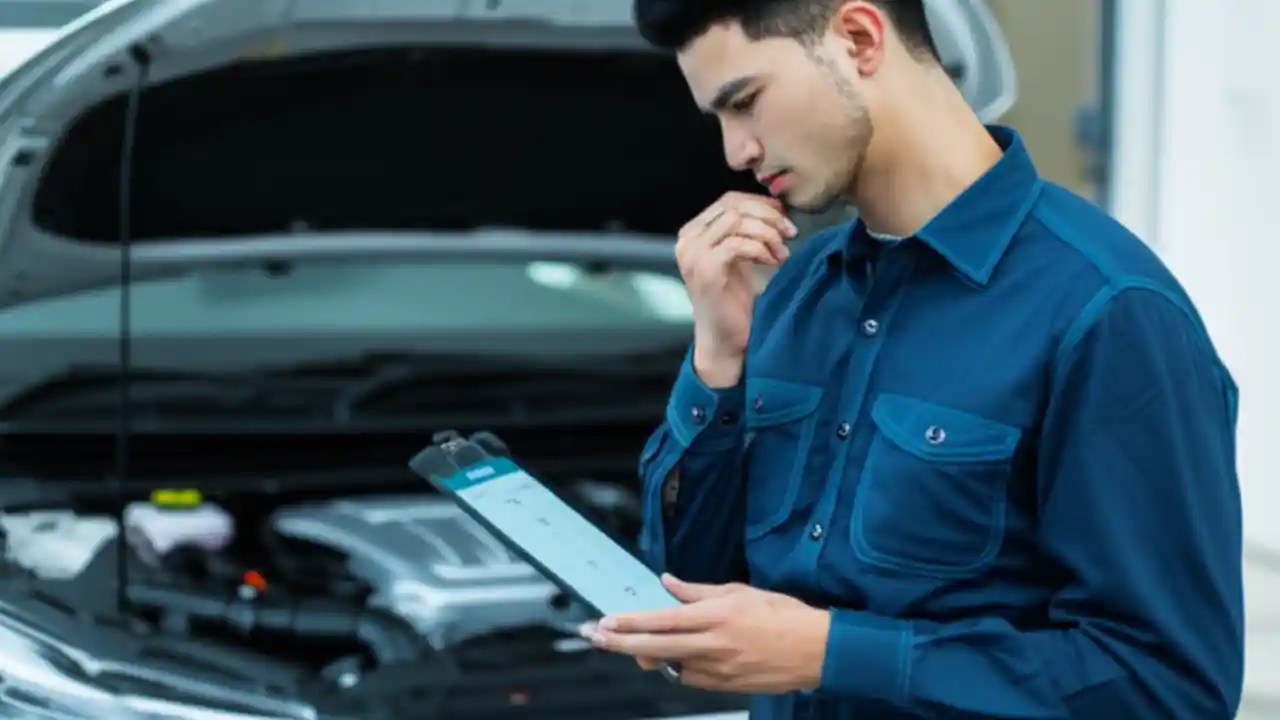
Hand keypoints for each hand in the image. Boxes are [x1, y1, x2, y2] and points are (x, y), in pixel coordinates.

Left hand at [580, 574, 829, 694]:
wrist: (816, 651)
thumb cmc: (783, 616)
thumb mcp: (740, 591)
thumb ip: (698, 590)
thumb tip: (668, 583)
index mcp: (716, 617)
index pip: (661, 620)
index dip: (630, 623)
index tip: (607, 621)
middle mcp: (712, 644)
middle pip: (654, 647)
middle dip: (620, 642)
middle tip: (596, 637)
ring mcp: (717, 669)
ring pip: (669, 665)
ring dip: (648, 655)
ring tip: (630, 643)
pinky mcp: (724, 686)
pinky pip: (689, 678)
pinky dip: (677, 666)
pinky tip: (674, 657)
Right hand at [676, 193, 796, 386]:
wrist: (724, 340)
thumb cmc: (734, 301)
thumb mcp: (740, 257)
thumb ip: (747, 231)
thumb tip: (775, 207)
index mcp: (693, 232)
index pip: (729, 200)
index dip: (761, 203)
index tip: (785, 219)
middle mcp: (687, 239)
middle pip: (733, 206)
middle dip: (768, 216)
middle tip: (790, 233)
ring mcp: (693, 255)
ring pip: (736, 221)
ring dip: (767, 233)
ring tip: (782, 253)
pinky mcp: (705, 270)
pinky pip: (737, 244)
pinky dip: (760, 249)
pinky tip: (771, 262)